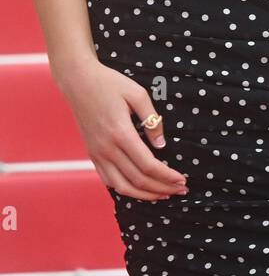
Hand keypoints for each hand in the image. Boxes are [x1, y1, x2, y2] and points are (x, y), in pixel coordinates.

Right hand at [59, 59, 187, 201]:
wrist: (78, 81)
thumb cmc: (110, 83)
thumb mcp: (137, 94)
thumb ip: (151, 120)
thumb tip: (161, 145)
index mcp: (120, 133)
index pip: (148, 165)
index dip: (167, 176)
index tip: (182, 179)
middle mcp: (107, 148)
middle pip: (138, 180)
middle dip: (162, 188)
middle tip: (181, 190)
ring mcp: (97, 153)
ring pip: (122, 186)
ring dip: (144, 194)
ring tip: (163, 194)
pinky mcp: (92, 154)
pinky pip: (108, 180)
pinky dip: (125, 189)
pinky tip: (140, 189)